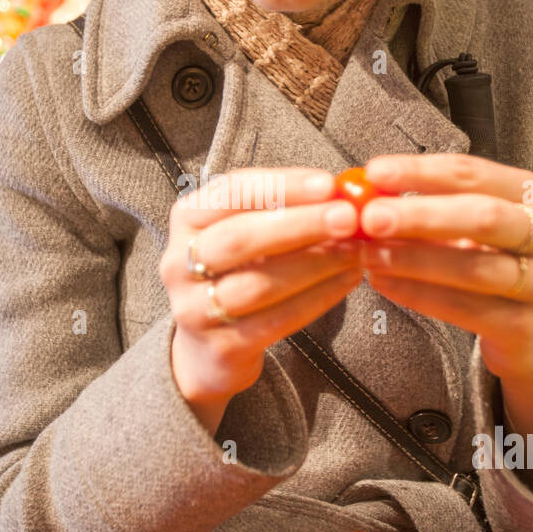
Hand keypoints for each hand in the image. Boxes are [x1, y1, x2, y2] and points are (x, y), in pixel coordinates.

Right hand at [160, 167, 364, 415]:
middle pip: (239, 237)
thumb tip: (344, 191)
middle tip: (348, 217)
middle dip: (299, 224)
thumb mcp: (245, 232)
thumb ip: (283, 209)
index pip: (231, 192)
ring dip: (315, 264)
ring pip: (257, 284)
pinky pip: (275, 320)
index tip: (329, 183)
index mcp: (186, 220)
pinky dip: (317, 298)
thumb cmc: (237, 273)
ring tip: (355, 251)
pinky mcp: (220, 347)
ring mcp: (194, 309)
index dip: (281, 185)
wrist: (208, 348)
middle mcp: (178, 263)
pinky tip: (347, 281)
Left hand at [356, 153, 532, 384]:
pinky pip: (467, 310)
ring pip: (474, 268)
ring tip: (368, 255)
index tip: (374, 173)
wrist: (528, 331)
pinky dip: (419, 295)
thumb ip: (425, 208)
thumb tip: (364, 195)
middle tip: (370, 217)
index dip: (421, 171)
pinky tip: (383, 284)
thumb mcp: (463, 228)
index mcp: (528, 194)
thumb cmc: (485, 262)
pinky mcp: (526, 325)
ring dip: (414, 260)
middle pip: (483, 217)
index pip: (472, 173)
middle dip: (421, 216)